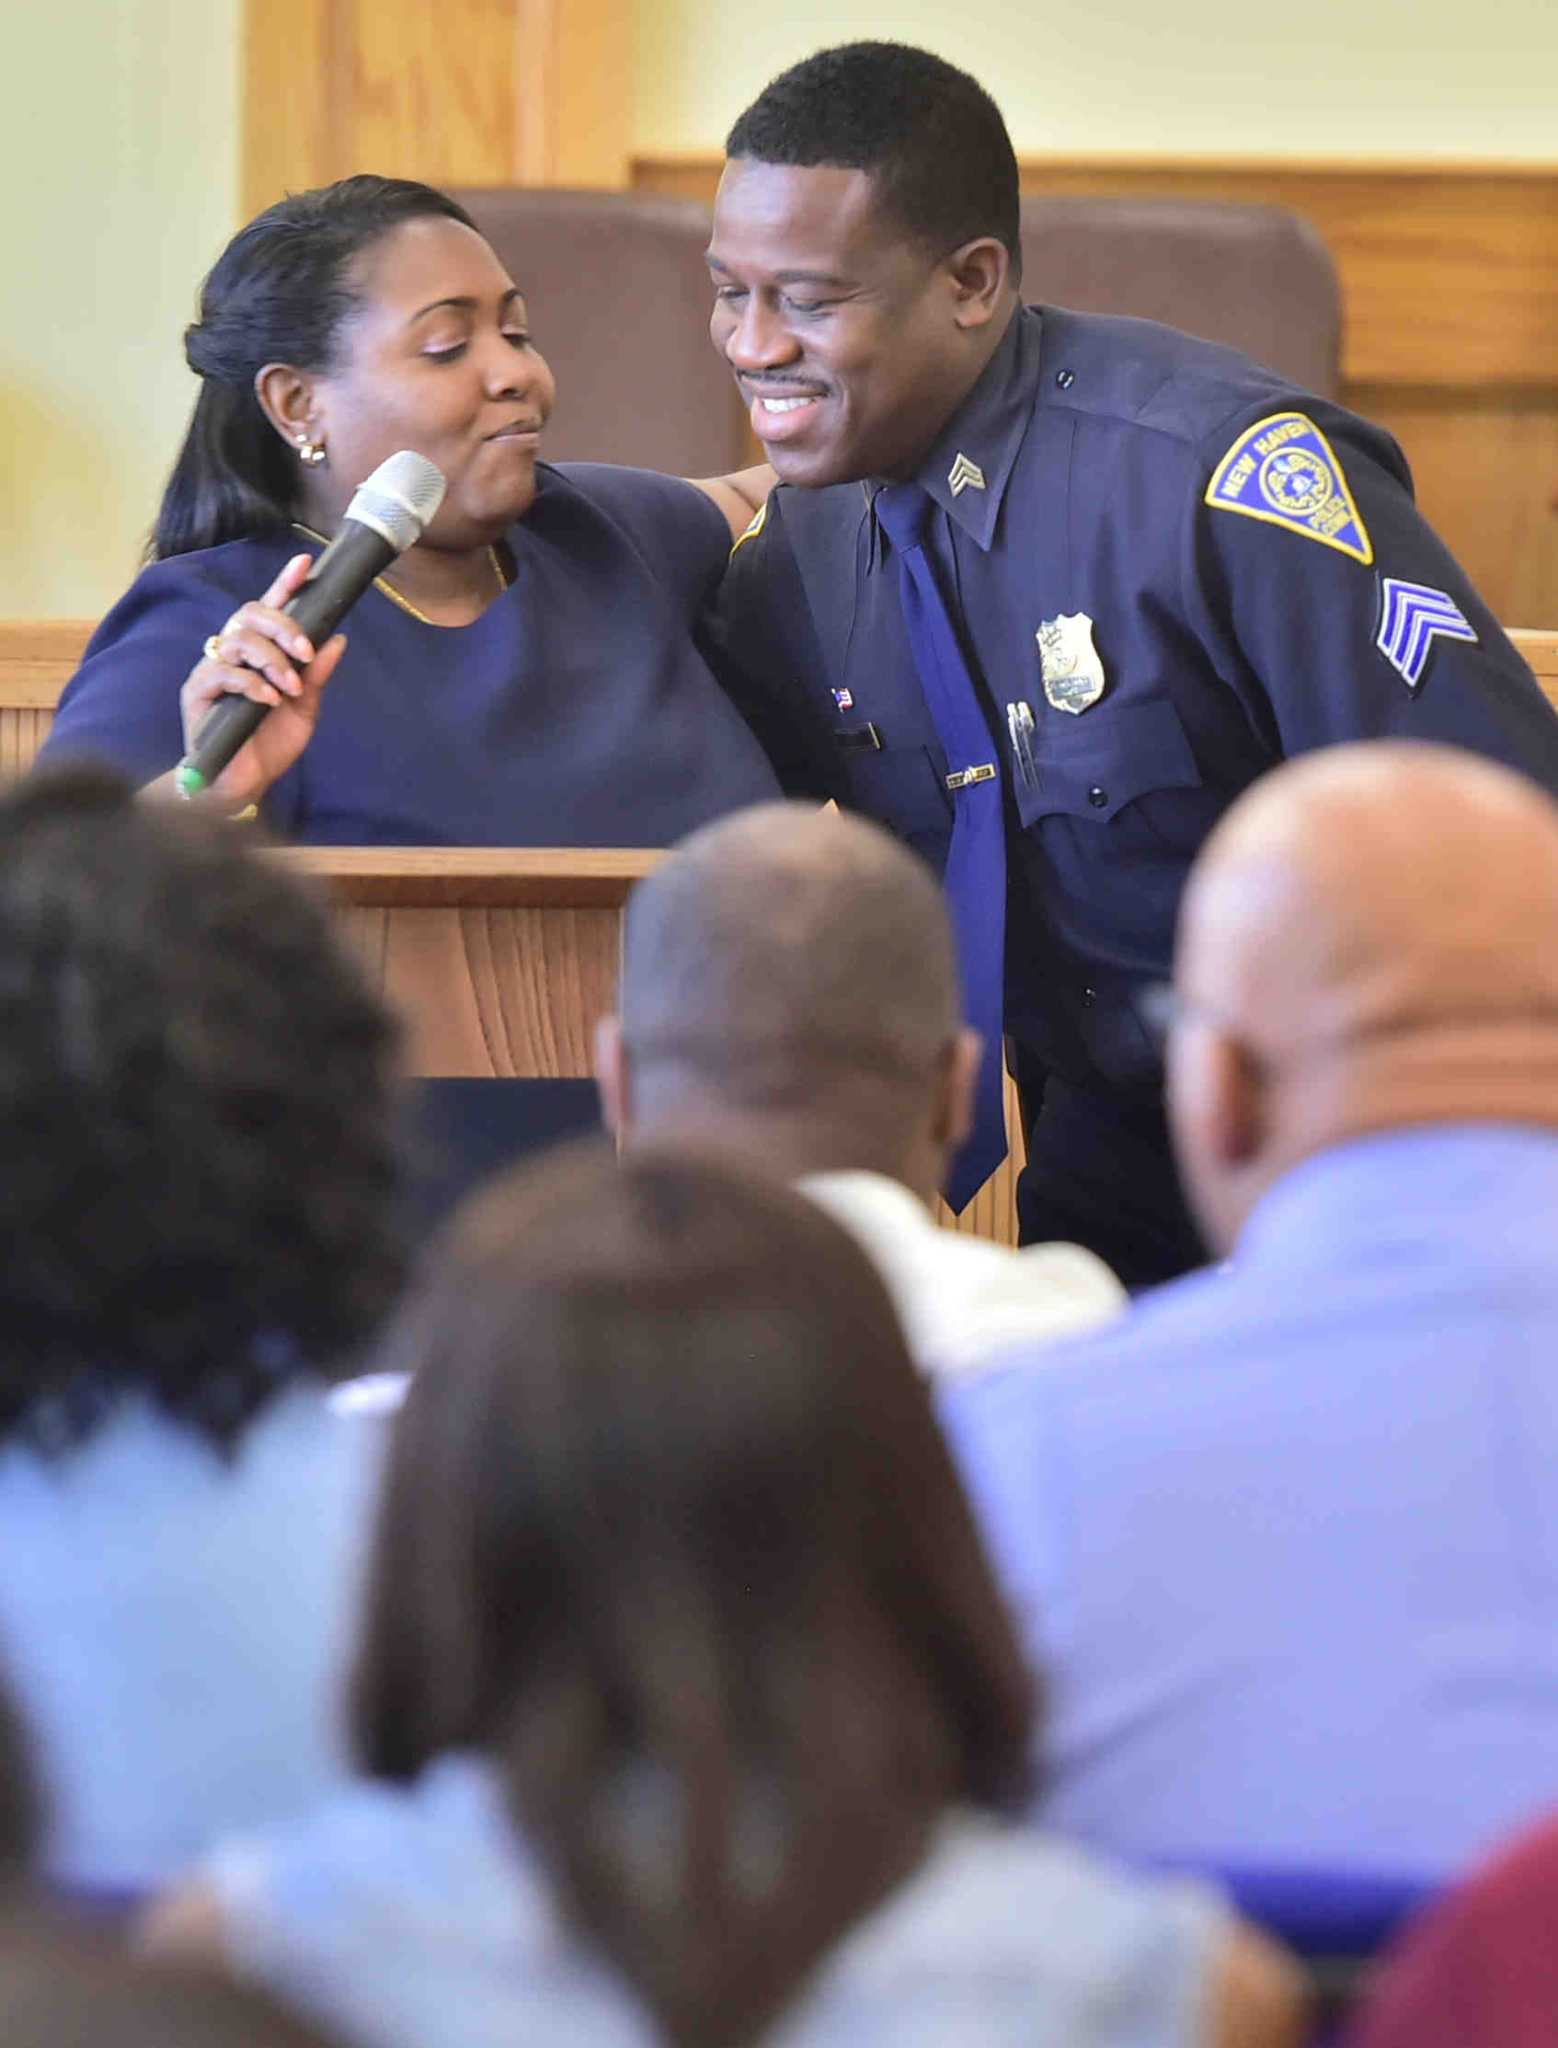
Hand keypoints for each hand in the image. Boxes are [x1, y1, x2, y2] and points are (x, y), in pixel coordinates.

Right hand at [180, 553, 346, 806]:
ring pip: (238, 640)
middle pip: (251, 614)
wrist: (243, 782)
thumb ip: (315, 676)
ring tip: (288, 688)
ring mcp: (212, 669)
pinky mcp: (197, 691)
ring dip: (272, 660)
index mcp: (260, 652)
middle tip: (304, 651)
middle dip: (283, 626)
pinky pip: (223, 672)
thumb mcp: (304, 709)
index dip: (285, 585)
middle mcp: (233, 653)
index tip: (305, 564)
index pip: (270, 609)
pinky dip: (252, 683)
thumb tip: (338, 640)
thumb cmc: (269, 743)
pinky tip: (269, 700)